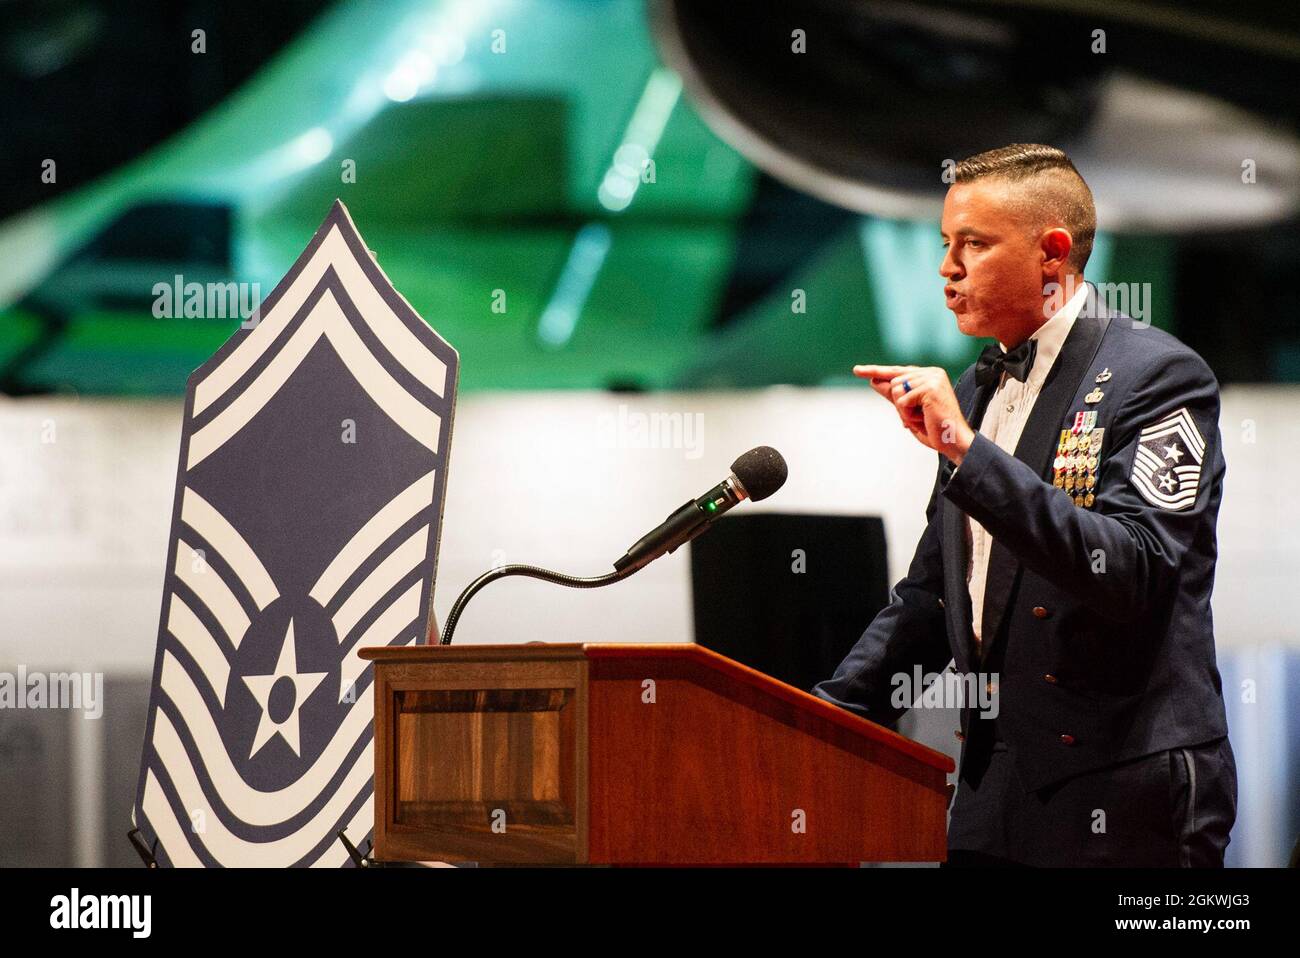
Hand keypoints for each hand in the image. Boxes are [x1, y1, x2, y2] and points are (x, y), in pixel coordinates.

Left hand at [853, 364, 975, 463]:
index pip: (897, 371)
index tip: (857, 370)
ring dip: (904, 411)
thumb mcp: (908, 410)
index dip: (876, 371)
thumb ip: (893, 395)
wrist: (953, 441)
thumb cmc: (934, 428)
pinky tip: (924, 418)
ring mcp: (932, 378)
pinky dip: (908, 414)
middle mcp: (932, 372)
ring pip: (896, 391)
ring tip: (923, 417)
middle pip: (893, 382)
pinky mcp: (930, 388)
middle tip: (920, 416)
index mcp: (929, 375)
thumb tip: (873, 381)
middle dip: (900, 405)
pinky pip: (902, 401)